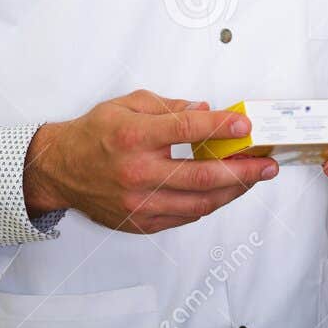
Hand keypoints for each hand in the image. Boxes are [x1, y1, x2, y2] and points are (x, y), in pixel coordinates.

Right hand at [23, 88, 278, 234]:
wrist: (59, 169)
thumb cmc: (94, 134)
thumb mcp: (128, 104)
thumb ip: (169, 107)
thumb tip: (205, 111)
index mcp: (133, 137)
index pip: (186, 130)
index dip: (220, 128)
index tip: (245, 127)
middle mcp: (137, 173)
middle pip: (202, 175)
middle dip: (243, 170)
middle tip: (267, 164)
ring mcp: (139, 203)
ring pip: (199, 203)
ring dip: (232, 191)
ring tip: (254, 179)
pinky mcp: (140, 223)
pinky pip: (184, 217)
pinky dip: (208, 204)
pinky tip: (224, 191)